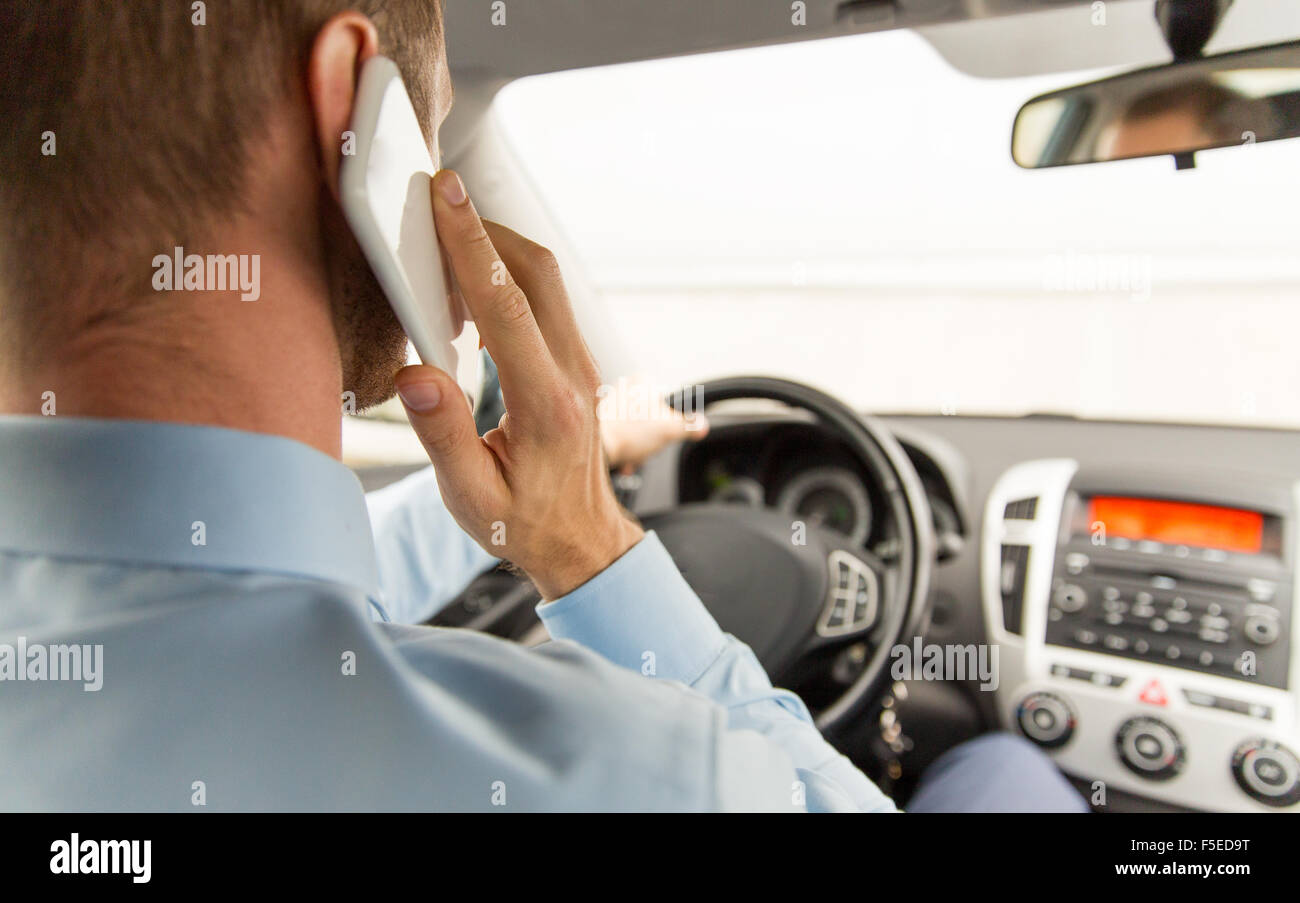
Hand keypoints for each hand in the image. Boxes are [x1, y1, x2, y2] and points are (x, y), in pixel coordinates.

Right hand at [394, 170, 642, 599]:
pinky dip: (505, 279)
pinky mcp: (576, 361)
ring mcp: (581, 363)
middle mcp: (573, 374)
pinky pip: (544, 300)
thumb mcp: (471, 498)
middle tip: (435, 203)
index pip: (506, 307)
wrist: (581, 540)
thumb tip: (413, 373)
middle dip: (484, 229)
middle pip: (536, 272)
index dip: (471, 246)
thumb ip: (443, 435)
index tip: (447, 195)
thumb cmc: (522, 524)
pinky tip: (469, 302)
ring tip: (439, 258)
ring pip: (544, 279)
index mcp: (546, 405)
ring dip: (495, 251)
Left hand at [598, 380, 708, 471]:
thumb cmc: (626, 433)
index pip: (670, 402)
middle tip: (648, 448)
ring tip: (632, 456)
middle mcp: (625, 387)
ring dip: (637, 447)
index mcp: (644, 381)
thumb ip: (690, 426)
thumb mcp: (670, 429)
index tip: (668, 434)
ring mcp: (609, 403)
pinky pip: (619, 435)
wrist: (592, 446)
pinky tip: (622, 458)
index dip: (672, 423)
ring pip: (634, 429)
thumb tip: (702, 425)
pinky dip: (622, 448)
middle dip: (651, 439)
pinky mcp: (598, 420)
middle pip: (651, 418)